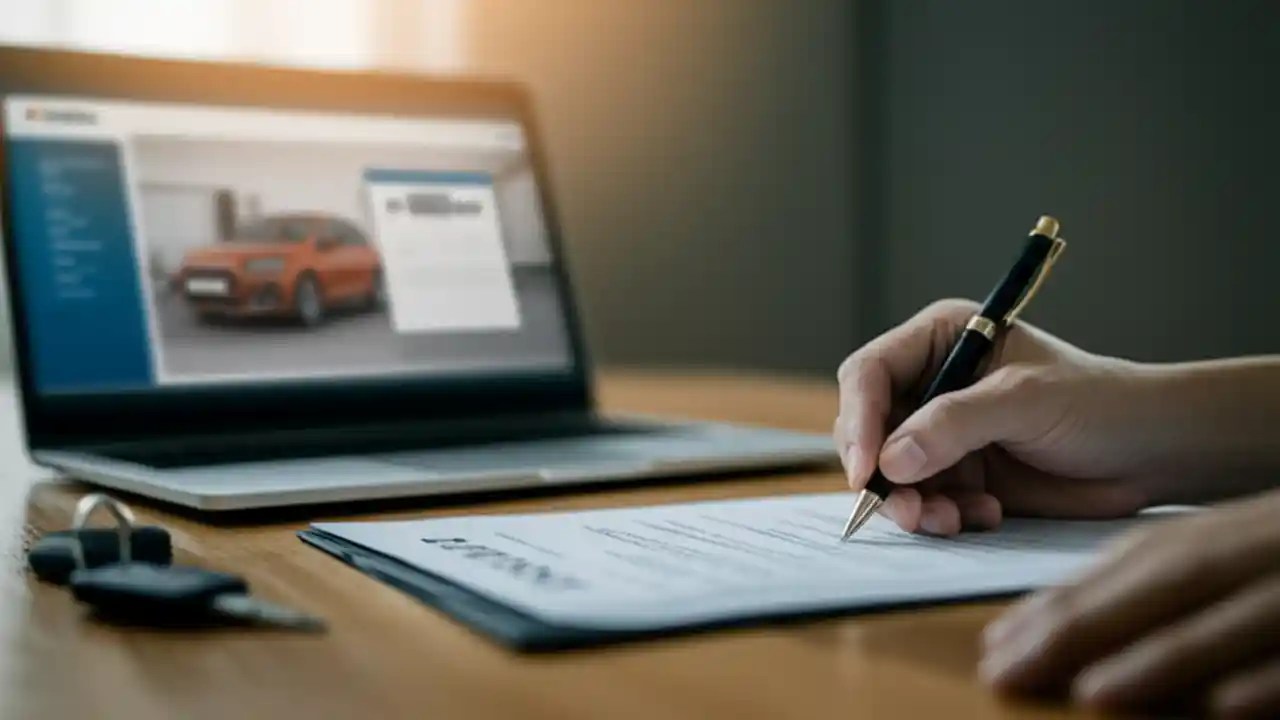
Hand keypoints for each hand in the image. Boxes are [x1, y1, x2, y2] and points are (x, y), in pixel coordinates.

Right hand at [835, 299, 1161, 534]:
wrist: (1151, 454)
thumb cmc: (1100, 404)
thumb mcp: (1026, 401)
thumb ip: (955, 425)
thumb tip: (890, 462)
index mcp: (940, 339)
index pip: (870, 374)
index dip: (860, 420)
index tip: (867, 470)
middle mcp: (932, 383)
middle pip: (870, 429)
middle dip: (883, 474)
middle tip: (909, 510)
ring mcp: (941, 433)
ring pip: (890, 474)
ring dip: (914, 504)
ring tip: (952, 521)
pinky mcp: (957, 475)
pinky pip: (922, 501)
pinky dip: (944, 516)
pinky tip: (986, 515)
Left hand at [980, 489, 1279, 716]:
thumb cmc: (1278, 549)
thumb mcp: (1217, 547)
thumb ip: (1151, 575)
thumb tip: (1055, 620)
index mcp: (1207, 539)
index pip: (1117, 568)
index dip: (1054, 605)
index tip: (995, 645)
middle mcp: (1245, 553)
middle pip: (1155, 587)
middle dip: (1075, 633)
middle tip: (1005, 674)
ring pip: (1216, 622)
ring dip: (1153, 660)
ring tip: (1091, 693)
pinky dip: (1260, 682)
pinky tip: (1219, 707)